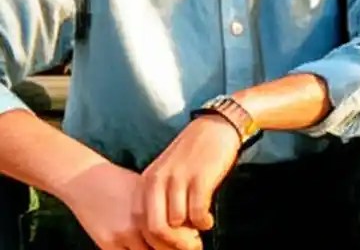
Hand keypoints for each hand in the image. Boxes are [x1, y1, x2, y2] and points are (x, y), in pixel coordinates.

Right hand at [61, 162, 199, 249]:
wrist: (85, 181)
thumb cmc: (122, 183)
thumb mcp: (149, 189)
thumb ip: (167, 206)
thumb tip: (191, 224)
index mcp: (155, 204)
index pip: (180, 232)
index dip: (190, 240)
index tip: (197, 239)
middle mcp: (140, 220)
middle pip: (167, 247)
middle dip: (180, 249)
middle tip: (190, 246)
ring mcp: (123, 234)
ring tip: (169, 248)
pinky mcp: (107, 243)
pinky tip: (147, 249)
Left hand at [137, 116, 242, 245]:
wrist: (216, 127)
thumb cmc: (192, 153)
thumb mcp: (166, 173)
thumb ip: (159, 198)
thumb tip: (162, 232)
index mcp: (146, 181)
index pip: (139, 222)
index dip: (154, 240)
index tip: (170, 244)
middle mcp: (158, 180)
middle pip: (155, 228)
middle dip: (171, 243)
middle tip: (187, 245)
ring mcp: (179, 179)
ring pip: (176, 223)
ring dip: (190, 233)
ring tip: (198, 230)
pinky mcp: (200, 178)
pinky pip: (197, 213)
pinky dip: (203, 222)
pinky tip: (208, 220)